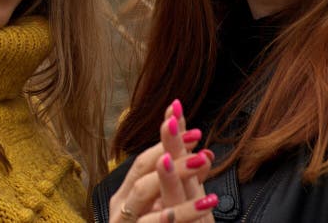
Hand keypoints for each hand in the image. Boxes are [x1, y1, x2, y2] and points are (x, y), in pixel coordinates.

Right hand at [109, 100, 216, 221]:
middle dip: (168, 149)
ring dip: (175, 177)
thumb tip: (206, 155)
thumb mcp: (172, 209)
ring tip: (201, 162)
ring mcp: (125, 222)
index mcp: (129, 195)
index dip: (164, 138)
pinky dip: (181, 213)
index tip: (184, 115)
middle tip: (197, 136)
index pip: (145, 158)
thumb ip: (186, 185)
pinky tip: (206, 202)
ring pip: (144, 194)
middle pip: (141, 169)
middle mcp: (121, 206)